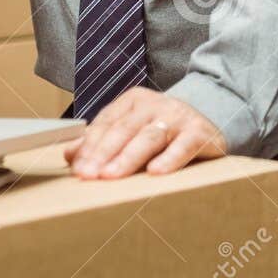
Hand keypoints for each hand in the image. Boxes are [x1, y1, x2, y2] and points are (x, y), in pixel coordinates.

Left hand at [64, 87, 226, 178]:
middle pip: (124, 130)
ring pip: (149, 137)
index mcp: (133, 101)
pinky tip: (156, 172)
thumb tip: (68, 154)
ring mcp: (178, 116)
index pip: (106, 124)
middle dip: (104, 154)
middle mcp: (155, 104)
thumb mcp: (130, 131)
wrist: (209, 124)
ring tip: (112, 176)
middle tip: (89, 175)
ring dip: (129, 158)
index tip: (78, 168)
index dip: (90, 146)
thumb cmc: (162, 132)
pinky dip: (170, 159)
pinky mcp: (201, 132)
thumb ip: (100, 141)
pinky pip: (184, 146)